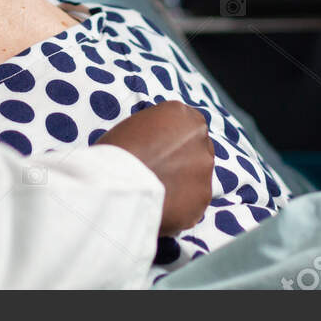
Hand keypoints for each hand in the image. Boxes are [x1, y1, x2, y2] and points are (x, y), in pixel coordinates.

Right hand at [95, 101, 214, 234]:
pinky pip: (193, 202)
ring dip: (183, 185)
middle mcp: (199, 137)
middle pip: (196, 150)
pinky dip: (180, 207)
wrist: (115, 185)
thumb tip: (159, 148)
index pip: (186, 126)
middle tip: (160, 175)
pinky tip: (161, 207)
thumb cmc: (114, 153)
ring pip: (197, 177)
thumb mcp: (134, 128)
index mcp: (181, 114)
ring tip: (156, 194)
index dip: (173, 142)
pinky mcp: (203, 198)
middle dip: (183, 162)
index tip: (160, 153)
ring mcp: (205, 168)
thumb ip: (156, 134)